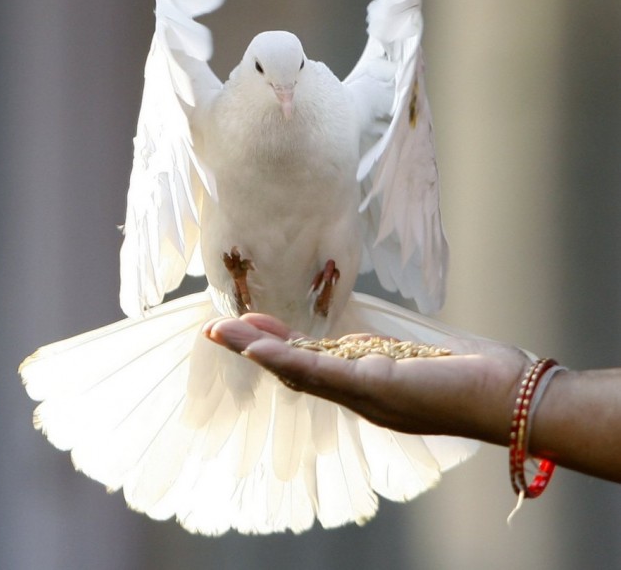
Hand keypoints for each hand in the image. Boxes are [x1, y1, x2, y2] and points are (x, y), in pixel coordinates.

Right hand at [204, 312, 529, 445]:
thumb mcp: (419, 357)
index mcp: (364, 383)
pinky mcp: (375, 386)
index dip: (275, 345)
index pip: (309, 363)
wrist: (505, 397)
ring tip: (225, 333)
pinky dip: (287, 359)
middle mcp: (356, 393)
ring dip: (258, 351)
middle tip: (217, 329)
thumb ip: (390, 350)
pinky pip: (322, 372)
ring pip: (299, 371)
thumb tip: (370, 338)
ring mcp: (362, 392)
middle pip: (294, 370)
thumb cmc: (469, 374)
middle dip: (254, 349)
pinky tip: (260, 346)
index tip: (249, 325)